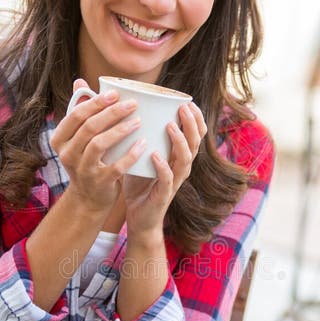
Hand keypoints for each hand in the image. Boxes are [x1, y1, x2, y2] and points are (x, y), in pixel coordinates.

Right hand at [50, 79, 145, 214]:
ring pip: (99, 144)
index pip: (76, 115)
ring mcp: (82, 170)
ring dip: (120, 130)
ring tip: (138, 120)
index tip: (116, 93)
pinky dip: (130, 154)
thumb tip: (80, 81)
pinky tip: (143, 143)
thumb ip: (81, 111)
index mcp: (60, 139)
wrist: (88, 198)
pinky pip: (116, 166)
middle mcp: (67, 154)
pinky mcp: (99, 183)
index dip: (96, 102)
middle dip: (112, 113)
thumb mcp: (79, 138)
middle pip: (89, 127)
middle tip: (132, 104)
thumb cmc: (87, 160)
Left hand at [124, 102, 206, 242]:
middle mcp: (180, 168)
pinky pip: (168, 180)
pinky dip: (163, 167)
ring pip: (186, 159)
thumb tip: (123, 112)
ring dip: (179, 141)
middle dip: (192, 124)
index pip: (195, 135)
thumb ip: (138, 138)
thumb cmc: (140, 185)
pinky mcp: (164, 195)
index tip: (189, 101)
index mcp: (178, 157)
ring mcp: (174, 182)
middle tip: (183, 108)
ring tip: (171, 126)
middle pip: (195, 143)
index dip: (196, 119)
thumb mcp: (140, 156)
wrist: (138, 218)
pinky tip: (155, 155)